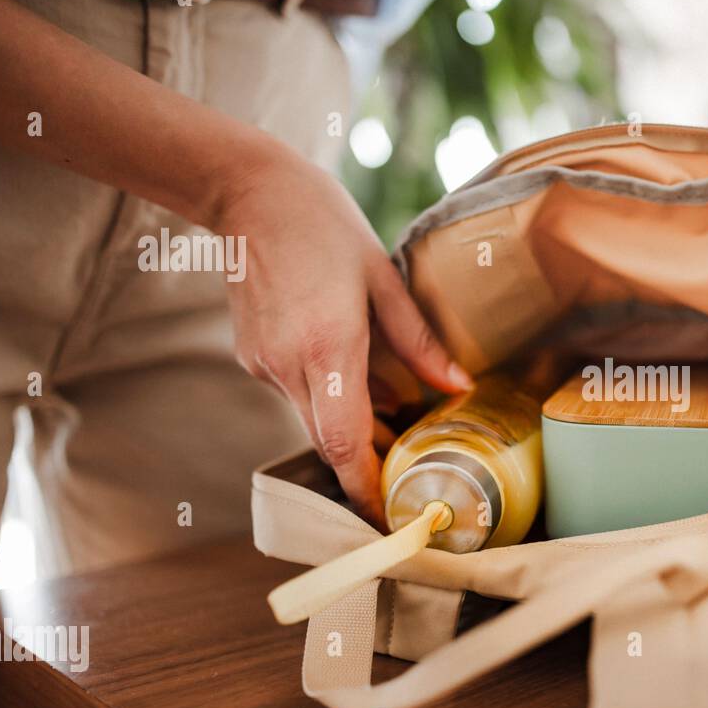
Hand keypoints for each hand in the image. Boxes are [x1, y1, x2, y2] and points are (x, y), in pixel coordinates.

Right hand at [215, 150, 471, 527]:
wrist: (249, 193)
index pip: (345, 441)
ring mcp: (263, 363)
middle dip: (367, 464)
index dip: (367, 485)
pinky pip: (296, 395)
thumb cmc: (325, 225)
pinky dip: (327, 398)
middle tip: (409, 470)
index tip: (390, 514)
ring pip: (313, 421)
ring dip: (351, 428)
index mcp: (329, 345)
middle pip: (331, 442)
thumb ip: (420, 343)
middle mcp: (289, 364)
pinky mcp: (251, 358)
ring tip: (394, 415)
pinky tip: (353, 372)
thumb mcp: (384, 279)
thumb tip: (458, 388)